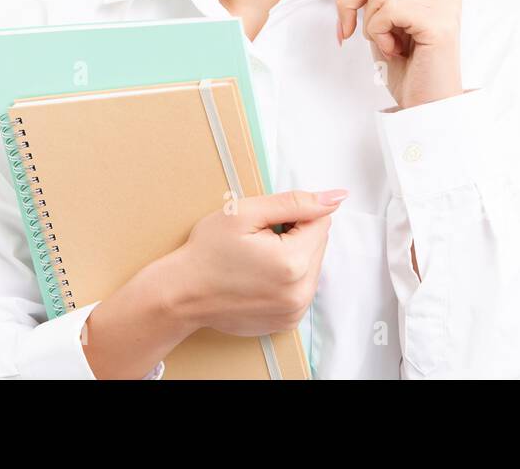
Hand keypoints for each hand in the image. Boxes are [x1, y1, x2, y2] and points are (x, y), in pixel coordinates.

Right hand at [161, 189, 346, 336]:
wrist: (182, 294)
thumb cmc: (208, 251)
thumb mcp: (246, 213)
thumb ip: (295, 202)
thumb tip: (336, 197)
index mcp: (294, 262)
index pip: (320, 221)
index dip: (292, 215)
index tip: (265, 224)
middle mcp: (301, 292)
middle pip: (318, 244)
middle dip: (294, 235)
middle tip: (257, 240)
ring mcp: (295, 311)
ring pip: (312, 265)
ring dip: (292, 256)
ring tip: (256, 259)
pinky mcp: (287, 322)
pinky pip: (301, 288)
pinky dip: (286, 278)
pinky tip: (259, 277)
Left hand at [336, 0, 463, 108]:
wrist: (428, 107)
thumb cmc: (408, 65)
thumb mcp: (379, 21)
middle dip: (348, 1)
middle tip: (348, 32)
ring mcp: (442, 0)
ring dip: (361, 21)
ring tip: (384, 44)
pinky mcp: (436, 18)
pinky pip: (383, 10)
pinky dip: (376, 34)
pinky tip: (397, 51)